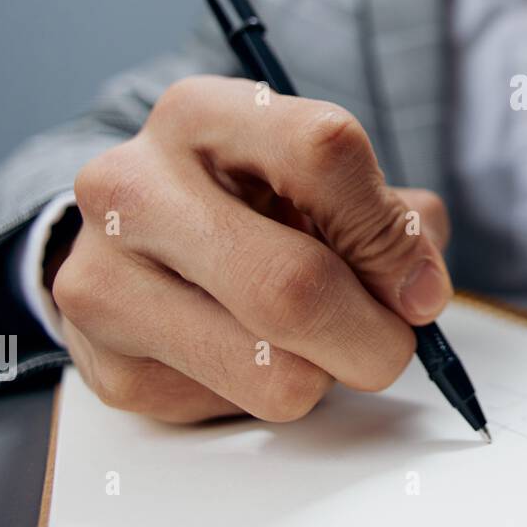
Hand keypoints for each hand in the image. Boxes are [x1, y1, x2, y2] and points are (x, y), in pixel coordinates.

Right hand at [51, 75, 452, 422]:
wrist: (134, 238)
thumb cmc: (253, 201)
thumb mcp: (323, 178)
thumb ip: (391, 221)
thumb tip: (419, 290)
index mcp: (204, 115)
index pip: (323, 153)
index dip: (390, 232)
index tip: (419, 284)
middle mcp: (136, 187)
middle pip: (294, 286)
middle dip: (374, 336)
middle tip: (392, 341)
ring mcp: (106, 279)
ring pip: (274, 373)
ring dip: (328, 374)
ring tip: (314, 340)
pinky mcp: (108, 366)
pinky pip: (239, 410)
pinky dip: (275, 392)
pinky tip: (250, 350)